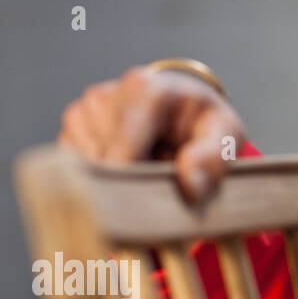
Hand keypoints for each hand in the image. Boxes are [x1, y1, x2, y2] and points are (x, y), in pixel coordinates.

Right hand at [57, 64, 247, 201]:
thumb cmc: (204, 125)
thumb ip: (213, 160)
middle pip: (105, 166)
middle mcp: (104, 95)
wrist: (181, 108)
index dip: (135, 186)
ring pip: (90, 172)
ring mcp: (82, 111)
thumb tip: (190, 184)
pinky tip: (129, 165)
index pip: (123, 152)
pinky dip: (105, 178)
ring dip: (119, 182)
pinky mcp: (71, 130)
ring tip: (148, 167)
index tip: (149, 208)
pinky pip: (79, 171)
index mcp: (144, 90)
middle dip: (132, 184)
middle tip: (162, 178)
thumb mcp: (226, 137)